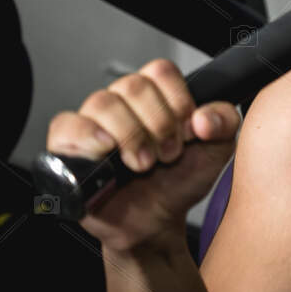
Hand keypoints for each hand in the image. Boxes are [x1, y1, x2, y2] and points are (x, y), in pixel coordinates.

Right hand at [45, 58, 240, 254]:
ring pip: (103, 103)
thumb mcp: (217, 150)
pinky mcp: (67, 146)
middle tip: (167, 154)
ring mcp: (92, 123)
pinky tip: (107, 152)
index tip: (188, 132)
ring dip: (131, 136)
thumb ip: (224, 122)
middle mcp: (121, 104)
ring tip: (143, 165)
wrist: (156, 220)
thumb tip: (204, 117)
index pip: (160, 70)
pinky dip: (89, 136)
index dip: (178, 101)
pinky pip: (66, 125)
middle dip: (159, 125)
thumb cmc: (180, 181)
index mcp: (155, 96)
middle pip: (132, 85)